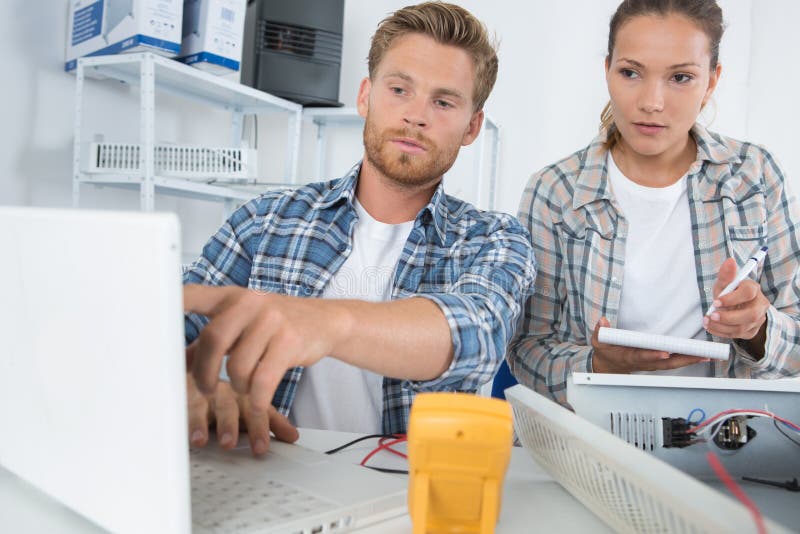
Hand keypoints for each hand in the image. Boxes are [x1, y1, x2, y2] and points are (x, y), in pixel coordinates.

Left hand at [183, 284, 350, 419]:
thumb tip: (176, 361)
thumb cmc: (277, 324)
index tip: (147, 309)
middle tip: (206, 389)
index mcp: (231, 297)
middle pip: (212, 339)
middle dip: (204, 372)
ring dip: (239, 387)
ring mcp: (271, 320)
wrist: (325, 321)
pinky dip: (257, 400)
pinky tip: (258, 402)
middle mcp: (249, 302)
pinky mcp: (289, 341)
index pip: (194, 294)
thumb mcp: (244, 324)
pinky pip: (263, 380)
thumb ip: (211, 340)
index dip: (170, 302)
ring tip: (246, 387)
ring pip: (238, 366)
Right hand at [186, 373, 298, 455]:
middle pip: (229, 407)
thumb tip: (293, 437)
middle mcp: (224, 392)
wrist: (203, 364)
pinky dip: (175, 415)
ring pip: (200, 404)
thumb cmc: (229, 395)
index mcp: (244, 395)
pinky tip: (170, 427)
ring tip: (199, 440)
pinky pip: (177, 402)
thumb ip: (271, 421)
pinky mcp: (180, 390)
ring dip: (199, 422)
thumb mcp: (250, 408)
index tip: (261, 448)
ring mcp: (200, 391)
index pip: (255, 410)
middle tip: (229, 444)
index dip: (259, 428)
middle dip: (230, 426)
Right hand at [591, 318, 709, 372]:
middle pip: (665, 363)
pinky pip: (674, 363)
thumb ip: (600, 331)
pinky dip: (687, 360)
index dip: (653, 355)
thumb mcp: (599, 341)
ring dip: (689, 360)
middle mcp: (644, 362)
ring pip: (673, 364)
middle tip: (700, 354)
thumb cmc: (606, 353)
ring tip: (707, 355)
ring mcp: (651, 364)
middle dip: (683, 359)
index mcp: (629, 357)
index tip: (665, 353)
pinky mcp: (657, 363)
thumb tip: (603, 321)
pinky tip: (700, 356)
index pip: (642, 356)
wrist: (608, 367)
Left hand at [703, 258, 768, 353]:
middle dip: (728, 317)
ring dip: (721, 326)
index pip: (748, 293)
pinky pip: (737, 335)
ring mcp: (757, 319)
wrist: (734, 307)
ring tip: (707, 321)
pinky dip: (721, 332)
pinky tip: (711, 327)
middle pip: (750, 314)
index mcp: (753, 289)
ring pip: (743, 327)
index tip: (716, 301)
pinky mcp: (751, 331)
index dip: (732, 298)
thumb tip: (730, 261)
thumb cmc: (729, 293)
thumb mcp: (724, 283)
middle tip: (711, 315)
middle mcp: (759, 305)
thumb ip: (726, 274)